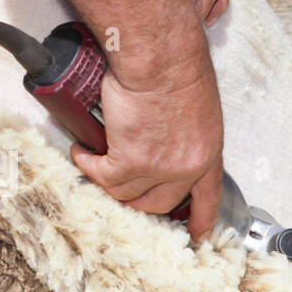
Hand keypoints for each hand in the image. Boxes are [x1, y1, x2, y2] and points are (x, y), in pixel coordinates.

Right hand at [70, 53, 224, 239]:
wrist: (159, 56)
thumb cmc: (176, 65)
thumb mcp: (197, 104)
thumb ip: (186, 129)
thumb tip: (164, 137)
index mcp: (208, 150)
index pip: (208, 197)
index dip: (199, 219)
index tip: (195, 235)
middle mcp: (188, 166)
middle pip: (159, 203)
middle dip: (136, 201)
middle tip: (119, 188)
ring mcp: (160, 168)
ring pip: (125, 193)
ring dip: (105, 179)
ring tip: (93, 160)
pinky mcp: (130, 161)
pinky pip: (102, 175)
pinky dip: (87, 164)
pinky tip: (82, 153)